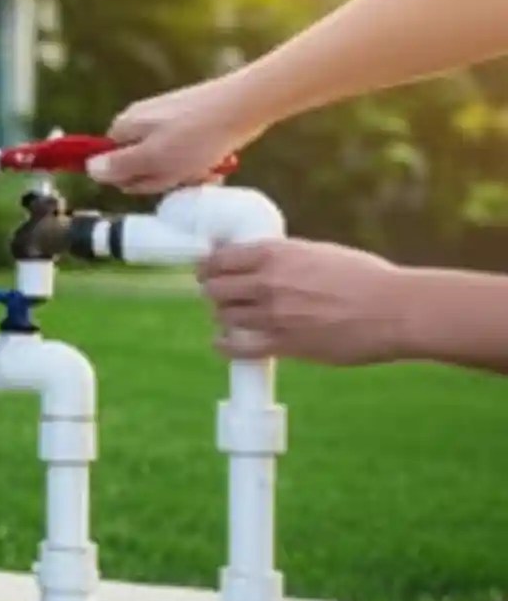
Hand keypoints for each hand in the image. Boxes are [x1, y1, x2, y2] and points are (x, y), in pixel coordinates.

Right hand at [90, 74, 270, 193]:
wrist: (245, 105)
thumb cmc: (198, 135)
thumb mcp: (154, 159)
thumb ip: (119, 167)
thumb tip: (89, 169)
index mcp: (125, 126)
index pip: (112, 166)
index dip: (134, 180)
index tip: (157, 177)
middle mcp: (141, 121)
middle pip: (139, 167)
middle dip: (162, 178)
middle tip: (184, 173)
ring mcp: (165, 122)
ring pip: (165, 164)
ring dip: (185, 174)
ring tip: (204, 168)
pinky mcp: (188, 124)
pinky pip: (185, 155)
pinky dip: (199, 163)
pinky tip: (214, 162)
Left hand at [198, 238, 408, 364]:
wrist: (394, 310)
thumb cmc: (365, 278)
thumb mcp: (319, 253)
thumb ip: (286, 258)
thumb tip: (263, 262)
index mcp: (276, 253)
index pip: (220, 259)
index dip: (209, 266)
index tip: (207, 269)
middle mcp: (268, 282)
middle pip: (215, 289)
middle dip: (214, 291)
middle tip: (218, 294)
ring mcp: (273, 315)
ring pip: (224, 316)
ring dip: (224, 317)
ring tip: (231, 317)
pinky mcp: (284, 344)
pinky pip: (238, 347)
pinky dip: (225, 345)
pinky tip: (222, 343)